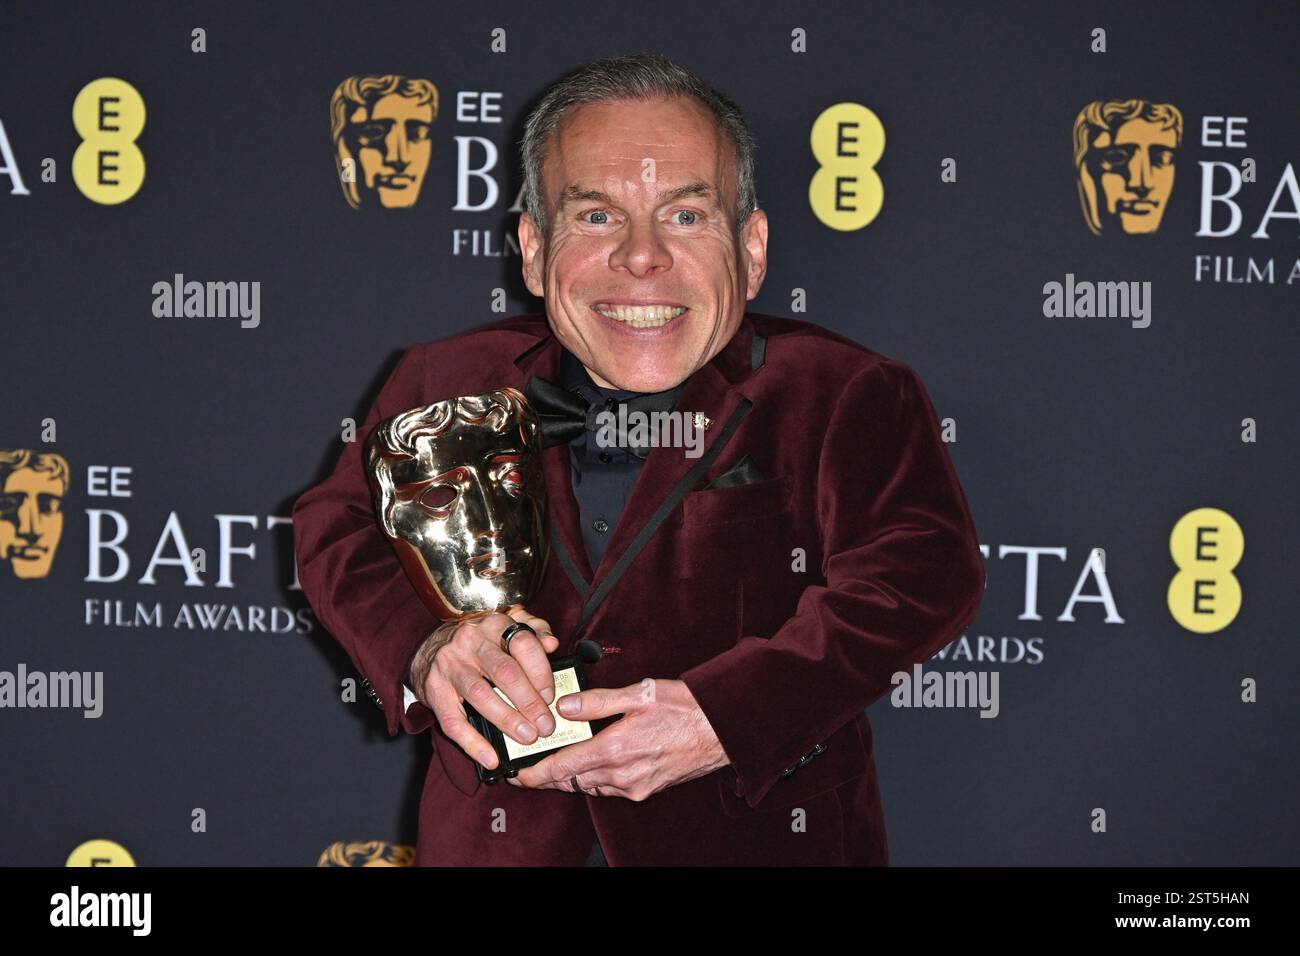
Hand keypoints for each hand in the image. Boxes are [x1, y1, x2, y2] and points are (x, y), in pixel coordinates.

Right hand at [410, 605, 560, 770]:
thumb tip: (552, 644)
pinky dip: (473, 743)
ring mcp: (450, 665)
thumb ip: (533, 632)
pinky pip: (453, 721)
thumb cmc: (480, 642)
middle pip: (505, 672)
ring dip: (507, 719)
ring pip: (481, 694)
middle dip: (530, 702)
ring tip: (527, 736)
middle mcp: (470, 641)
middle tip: (546, 725)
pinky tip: (491, 757)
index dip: (540, 671)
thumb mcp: (506, 628)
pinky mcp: (434, 689)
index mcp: (493, 625)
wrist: (430, 648)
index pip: (523, 642)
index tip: (551, 696)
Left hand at [507, 679, 729, 799]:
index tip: (517, 775)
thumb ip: (597, 702)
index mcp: (615, 750)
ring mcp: (635, 786)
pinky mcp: (647, 789)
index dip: (534, 775)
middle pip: (572, 781)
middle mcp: (622, 775)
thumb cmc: (686, 708)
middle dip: (551, 773)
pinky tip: (599, 758)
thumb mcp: (639, 694)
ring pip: (591, 785)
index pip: (562, 769)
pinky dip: (597, 775)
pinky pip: (611, 787)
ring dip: (575, 774)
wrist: (724, 730)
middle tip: (533, 764)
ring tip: (565, 755)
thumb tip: (564, 707)